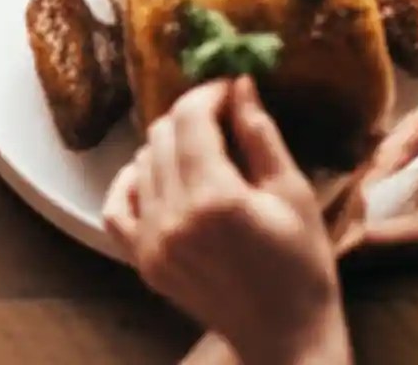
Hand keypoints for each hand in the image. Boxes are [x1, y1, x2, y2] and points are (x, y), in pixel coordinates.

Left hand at [103, 78, 350, 364]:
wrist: (284, 334)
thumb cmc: (302, 264)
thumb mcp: (292, 192)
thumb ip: (260, 134)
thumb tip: (240, 83)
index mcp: (215, 198)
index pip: (191, 119)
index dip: (209, 92)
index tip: (229, 86)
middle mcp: (173, 216)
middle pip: (162, 135)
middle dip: (191, 114)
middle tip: (221, 114)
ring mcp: (150, 240)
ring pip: (140, 162)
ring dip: (167, 145)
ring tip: (202, 151)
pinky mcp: (141, 259)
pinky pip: (115, 206)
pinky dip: (130, 182)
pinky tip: (156, 176)